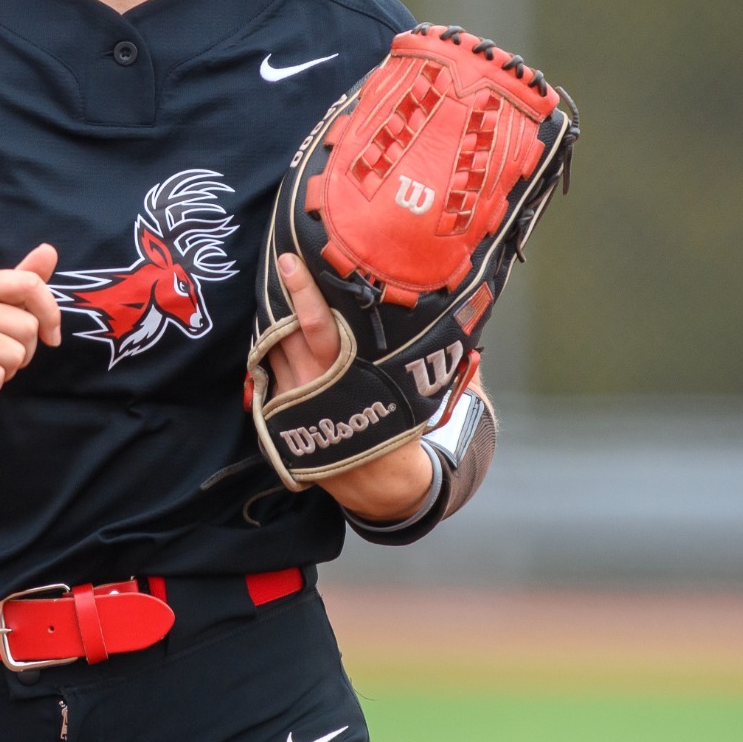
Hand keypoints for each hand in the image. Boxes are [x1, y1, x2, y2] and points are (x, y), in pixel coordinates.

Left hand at [267, 251, 439, 521]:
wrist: (374, 482)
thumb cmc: (397, 429)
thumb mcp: (416, 396)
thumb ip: (435, 363)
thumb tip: (474, 336)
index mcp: (344, 370)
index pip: (316, 323)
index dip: (301, 292)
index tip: (289, 261)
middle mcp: (311, 380)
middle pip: (286, 329)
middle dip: (281, 295)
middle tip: (279, 260)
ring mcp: (291, 395)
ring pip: (272, 346)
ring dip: (273, 318)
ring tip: (279, 287)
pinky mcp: (277, 410)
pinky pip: (267, 368)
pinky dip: (270, 347)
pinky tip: (277, 328)